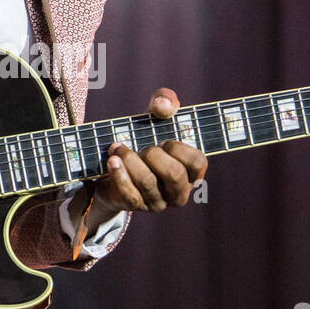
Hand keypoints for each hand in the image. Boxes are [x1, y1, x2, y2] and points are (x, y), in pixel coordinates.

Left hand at [87, 87, 207, 225]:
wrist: (112, 164)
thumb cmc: (143, 138)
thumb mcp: (156, 116)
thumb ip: (165, 101)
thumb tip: (163, 106)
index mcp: (191, 172)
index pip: (198, 163)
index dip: (179, 148)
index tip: (163, 140)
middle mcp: (178, 191)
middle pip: (174, 174)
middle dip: (154, 154)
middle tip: (143, 147)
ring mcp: (157, 202)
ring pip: (148, 182)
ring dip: (131, 159)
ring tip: (118, 147)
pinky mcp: (135, 206)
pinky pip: (129, 194)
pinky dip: (119, 174)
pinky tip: (112, 160)